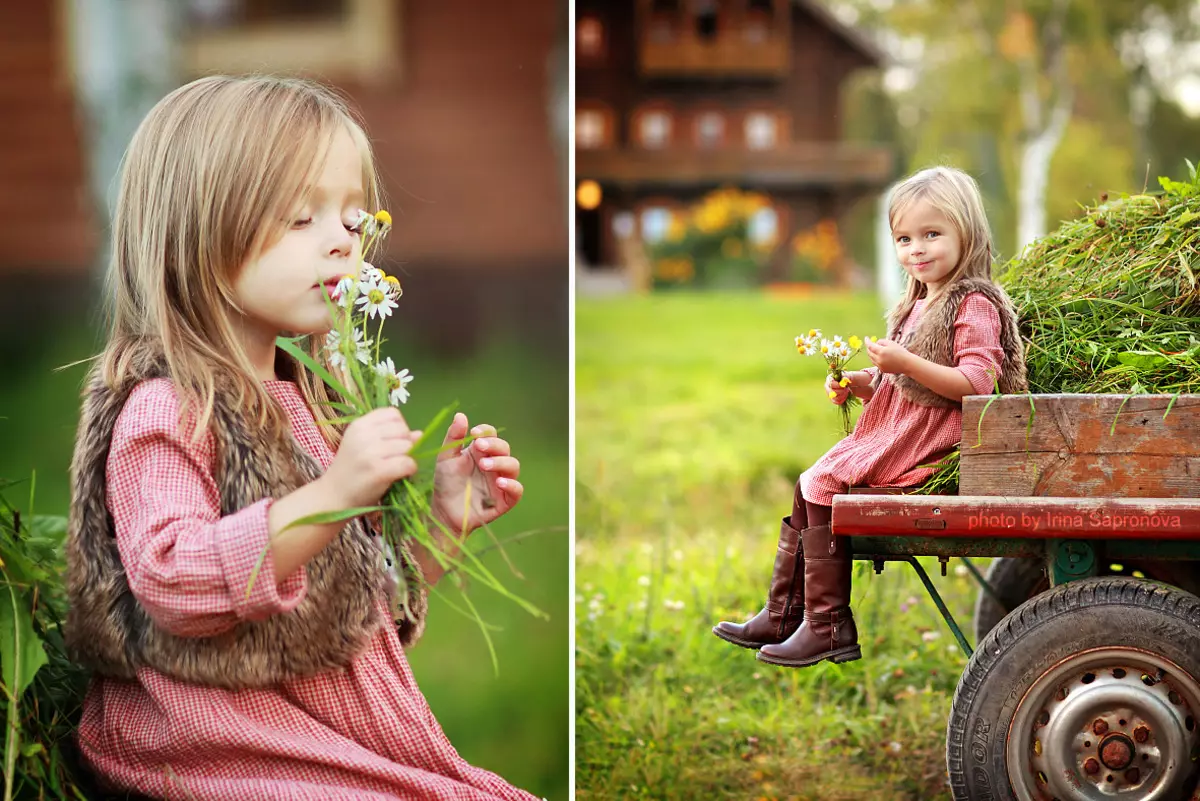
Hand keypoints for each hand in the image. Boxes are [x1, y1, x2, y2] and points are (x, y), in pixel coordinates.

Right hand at [321, 407, 418, 509]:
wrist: (333, 496)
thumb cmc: (351, 470)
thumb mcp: (364, 446)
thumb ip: (389, 437)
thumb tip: (419, 434)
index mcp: (359, 425)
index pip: (393, 414)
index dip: (399, 427)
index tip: (392, 442)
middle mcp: (363, 435)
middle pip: (402, 429)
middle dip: (405, 443)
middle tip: (395, 457)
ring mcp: (370, 453)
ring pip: (408, 446)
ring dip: (407, 458)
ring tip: (396, 467)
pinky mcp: (378, 471)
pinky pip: (408, 463)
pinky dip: (409, 469)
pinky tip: (400, 475)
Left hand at [431, 412, 523, 535]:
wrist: (443, 511)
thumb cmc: (445, 483)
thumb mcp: (446, 458)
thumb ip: (453, 438)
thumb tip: (461, 415)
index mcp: (481, 452)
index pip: (491, 434)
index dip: (486, 431)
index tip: (473, 434)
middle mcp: (494, 464)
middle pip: (504, 448)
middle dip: (494, 445)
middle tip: (479, 447)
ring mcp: (501, 481)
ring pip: (513, 466)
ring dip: (501, 462)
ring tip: (484, 465)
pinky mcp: (505, 500)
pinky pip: (517, 490)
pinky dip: (512, 484)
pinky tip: (500, 482)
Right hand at [825, 374, 851, 405]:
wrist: (848, 384)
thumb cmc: (847, 379)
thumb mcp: (847, 376)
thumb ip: (845, 377)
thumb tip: (844, 380)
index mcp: (829, 379)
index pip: (831, 384)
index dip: (838, 386)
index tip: (844, 385)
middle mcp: (827, 386)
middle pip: (831, 392)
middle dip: (841, 392)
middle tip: (846, 389)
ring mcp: (829, 393)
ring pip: (834, 397)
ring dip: (842, 396)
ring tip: (846, 392)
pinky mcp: (832, 398)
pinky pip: (835, 401)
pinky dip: (841, 400)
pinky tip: (845, 396)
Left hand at [866, 338, 913, 374]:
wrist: (907, 364)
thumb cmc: (901, 352)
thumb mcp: (891, 343)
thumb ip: (882, 341)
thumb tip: (876, 343)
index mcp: (881, 352)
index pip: (870, 346)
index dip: (867, 341)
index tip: (866, 338)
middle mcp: (879, 360)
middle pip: (869, 353)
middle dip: (869, 347)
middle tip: (871, 343)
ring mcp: (880, 366)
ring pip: (871, 358)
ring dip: (871, 353)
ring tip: (875, 349)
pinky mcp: (882, 370)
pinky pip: (875, 363)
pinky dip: (875, 359)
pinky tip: (879, 356)